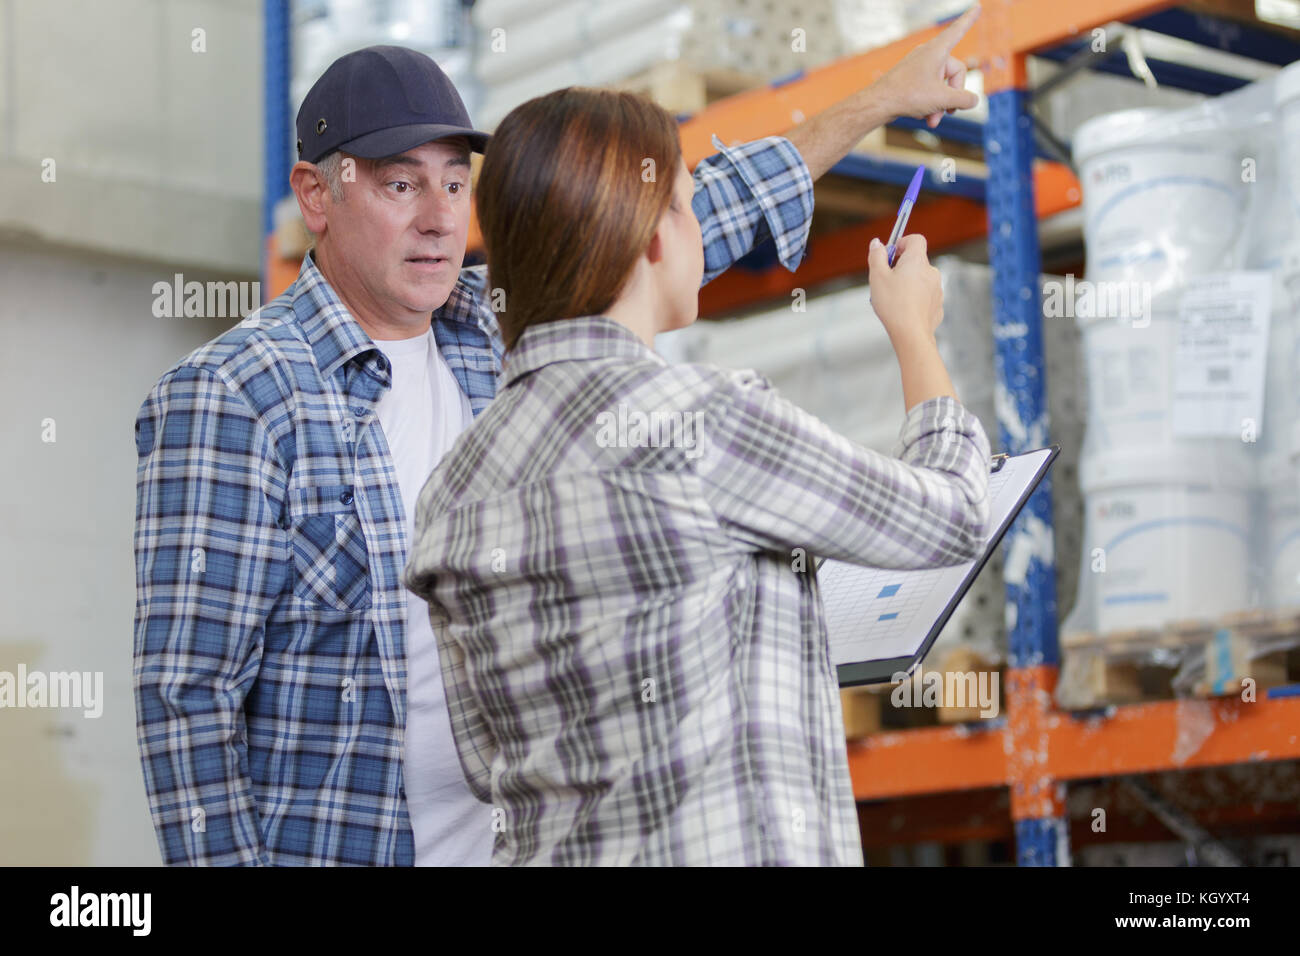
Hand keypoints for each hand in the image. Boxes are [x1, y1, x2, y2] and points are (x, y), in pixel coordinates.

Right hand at [868, 234, 943, 340]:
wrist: (911, 333)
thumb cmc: (893, 305)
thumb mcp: (877, 276)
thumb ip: (877, 256)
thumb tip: (877, 243)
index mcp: (917, 261)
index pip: (916, 239)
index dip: (902, 242)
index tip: (891, 254)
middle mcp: (931, 271)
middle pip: (916, 260)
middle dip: (901, 266)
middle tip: (886, 280)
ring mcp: (937, 288)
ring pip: (920, 279)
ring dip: (908, 283)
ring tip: (893, 298)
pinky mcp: (937, 303)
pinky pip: (925, 295)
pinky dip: (915, 297)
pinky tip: (904, 308)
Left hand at [873, 5, 980, 128]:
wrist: (877, 104)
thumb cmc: (908, 96)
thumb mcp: (942, 99)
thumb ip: (964, 99)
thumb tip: (973, 100)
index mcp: (937, 50)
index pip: (958, 31)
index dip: (969, 20)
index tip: (978, 6)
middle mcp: (928, 54)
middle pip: (954, 74)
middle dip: (952, 97)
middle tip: (948, 112)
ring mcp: (919, 66)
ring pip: (941, 86)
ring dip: (940, 105)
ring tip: (933, 120)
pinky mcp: (911, 79)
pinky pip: (929, 90)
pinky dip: (930, 104)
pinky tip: (923, 117)